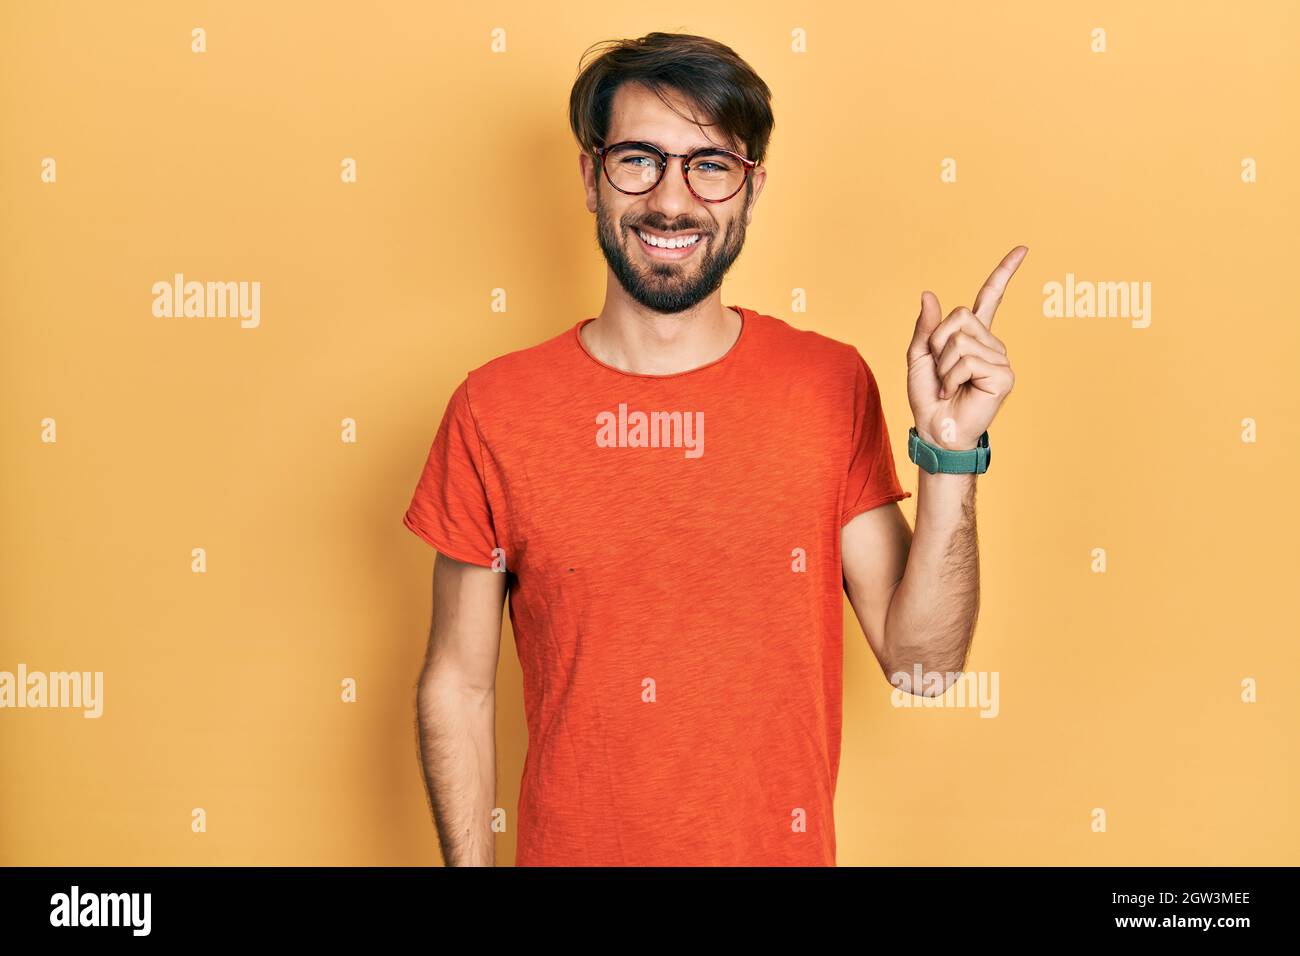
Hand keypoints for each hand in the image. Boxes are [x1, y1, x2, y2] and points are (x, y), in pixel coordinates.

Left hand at [906, 245, 1025, 450]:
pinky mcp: (1003, 375)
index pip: (990, 298)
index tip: (1022, 250)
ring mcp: (999, 359)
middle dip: (938, 343)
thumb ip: (926, 327)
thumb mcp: (919, 356)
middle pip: (960, 317)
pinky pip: (968, 360)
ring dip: (943, 365)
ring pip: (960, 340)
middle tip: (941, 371)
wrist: (935, 429)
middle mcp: (990, 344)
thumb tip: (929, 293)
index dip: (1004, 273)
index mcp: (972, 336)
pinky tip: (956, 391)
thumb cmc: (928, 397)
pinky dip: (952, 376)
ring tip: (949, 385)